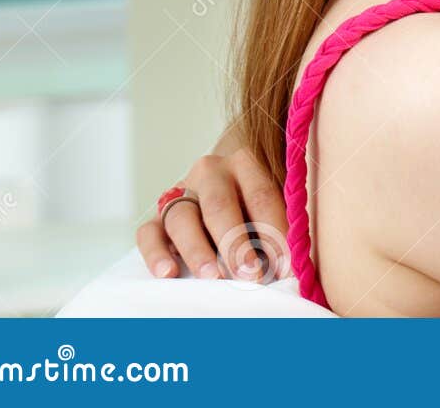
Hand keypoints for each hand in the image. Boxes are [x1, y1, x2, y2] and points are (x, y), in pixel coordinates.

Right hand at [136, 146, 288, 281]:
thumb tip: (290, 268)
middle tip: (251, 275)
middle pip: (220, 206)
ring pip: (182, 219)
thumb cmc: (256, 204)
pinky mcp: (155, 217)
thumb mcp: (270, 204)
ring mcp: (179, 193)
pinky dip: (156, 254)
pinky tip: (169, 273)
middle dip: (236, 243)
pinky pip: (149, 233)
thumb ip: (278, 226)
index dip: (275, 231)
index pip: (262, 196)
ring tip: (213, 277)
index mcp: (245, 163)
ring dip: (198, 250)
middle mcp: (209, 173)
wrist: (221, 187)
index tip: (286, 265)